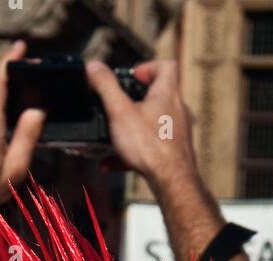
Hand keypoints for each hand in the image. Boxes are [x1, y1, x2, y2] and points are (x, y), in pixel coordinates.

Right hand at [85, 59, 198, 192]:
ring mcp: (178, 133)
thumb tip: (93, 66)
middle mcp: (177, 111)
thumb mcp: (119, 111)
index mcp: (167, 93)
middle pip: (159, 95)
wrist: (172, 182)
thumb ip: (105, 86)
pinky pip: (151, 148)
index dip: (148, 66)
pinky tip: (111, 163)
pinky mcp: (175, 154)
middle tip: (119, 106)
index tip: (132, 76)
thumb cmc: (150, 147)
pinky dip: (132, 152)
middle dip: (135, 100)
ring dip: (132, 128)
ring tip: (113, 136)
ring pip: (153, 124)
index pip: (166, 66)